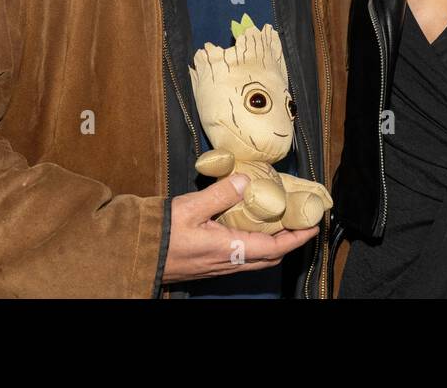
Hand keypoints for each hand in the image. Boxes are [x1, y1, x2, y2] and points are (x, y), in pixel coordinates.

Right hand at [162, 174, 318, 282]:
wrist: (133, 255)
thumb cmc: (160, 234)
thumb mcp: (190, 207)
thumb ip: (220, 194)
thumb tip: (245, 180)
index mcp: (228, 250)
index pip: (274, 248)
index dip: (297, 238)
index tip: (313, 226)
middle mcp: (227, 262)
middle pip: (269, 257)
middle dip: (289, 241)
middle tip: (299, 222)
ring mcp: (218, 266)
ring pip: (255, 258)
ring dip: (272, 243)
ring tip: (279, 222)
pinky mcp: (209, 265)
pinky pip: (240, 257)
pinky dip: (254, 244)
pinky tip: (249, 227)